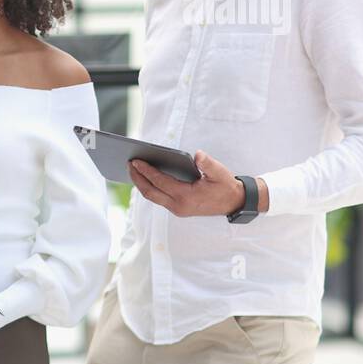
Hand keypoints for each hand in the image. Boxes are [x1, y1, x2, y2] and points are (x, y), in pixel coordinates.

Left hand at [129, 150, 263, 217]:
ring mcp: (177, 209)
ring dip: (141, 183)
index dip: (146, 171)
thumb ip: (208, 163)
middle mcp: (178, 206)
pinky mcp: (177, 209)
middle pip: (150, 192)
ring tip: (133, 169)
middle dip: (137, 178)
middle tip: (128, 164)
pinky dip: (150, 187)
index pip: (159, 182)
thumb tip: (197, 154)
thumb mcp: (220, 173)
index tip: (135, 161)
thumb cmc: (225, 186)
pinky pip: (158, 198)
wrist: (234, 202)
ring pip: (152, 197)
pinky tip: (145, 177)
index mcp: (186, 196)